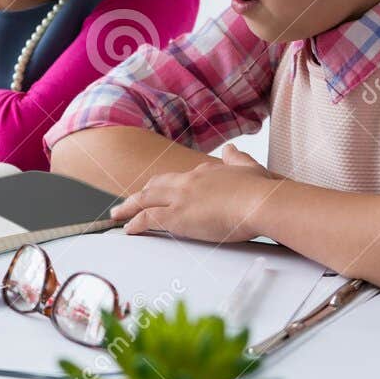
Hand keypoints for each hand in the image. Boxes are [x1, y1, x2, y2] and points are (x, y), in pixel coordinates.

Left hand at [109, 145, 280, 243]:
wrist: (261, 202)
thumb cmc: (261, 190)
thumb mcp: (249, 167)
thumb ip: (237, 158)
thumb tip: (231, 149)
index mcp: (205, 172)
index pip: (180, 178)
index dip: (168, 186)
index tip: (161, 191)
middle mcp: (188, 181)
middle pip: (156, 185)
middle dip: (141, 193)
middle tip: (129, 201)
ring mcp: (180, 198)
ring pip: (145, 200)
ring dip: (128, 206)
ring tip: (118, 214)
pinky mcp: (177, 216)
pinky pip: (147, 219)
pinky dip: (135, 223)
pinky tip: (128, 229)